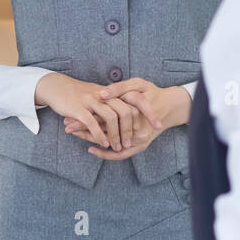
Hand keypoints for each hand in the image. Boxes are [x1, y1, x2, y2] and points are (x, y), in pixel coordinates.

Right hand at [34, 72, 155, 152]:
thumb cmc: (81, 94)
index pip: (136, 100)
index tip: (159, 125)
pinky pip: (91, 121)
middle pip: (125, 110)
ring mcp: (91, 100)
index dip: (149, 113)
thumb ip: (116, 103)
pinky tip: (103, 144)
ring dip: (116, 134)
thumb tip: (132, 114)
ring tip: (119, 146)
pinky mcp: (78, 107)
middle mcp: (104, 95)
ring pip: (110, 117)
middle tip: (135, 142)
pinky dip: (99, 134)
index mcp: (113, 92)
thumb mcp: (102, 96)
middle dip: (132, 128)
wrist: (57, 86)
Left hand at [63, 78, 188, 160]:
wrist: (173, 107)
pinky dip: (106, 154)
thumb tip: (101, 94)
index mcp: (131, 112)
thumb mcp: (139, 84)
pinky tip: (93, 149)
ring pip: (109, 142)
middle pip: (102, 131)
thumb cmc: (154, 93)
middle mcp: (133, 129)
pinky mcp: (139, 145)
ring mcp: (136, 139)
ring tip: (74, 134)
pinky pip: (120, 155)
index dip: (84, 117)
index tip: (69, 117)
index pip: (101, 117)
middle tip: (67, 128)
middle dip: (83, 130)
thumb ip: (120, 88)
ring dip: (91, 139)